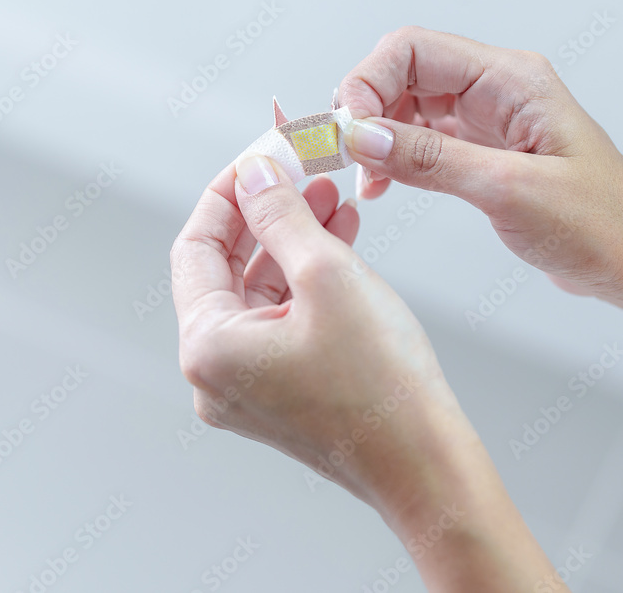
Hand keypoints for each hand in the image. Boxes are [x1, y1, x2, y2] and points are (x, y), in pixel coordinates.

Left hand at [170, 156, 462, 511]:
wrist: (427, 466)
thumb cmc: (382, 384)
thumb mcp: (327, 275)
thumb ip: (280, 215)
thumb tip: (254, 173)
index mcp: (208, 348)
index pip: (196, 247)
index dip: (227, 193)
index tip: (259, 156)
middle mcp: (215, 373)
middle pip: (227, 269)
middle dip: (265, 213)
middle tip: (298, 169)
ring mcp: (246, 388)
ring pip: (259, 292)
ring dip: (290, 241)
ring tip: (328, 196)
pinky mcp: (279, 393)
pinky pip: (280, 320)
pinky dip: (304, 280)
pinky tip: (337, 240)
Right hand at [338, 26, 622, 307]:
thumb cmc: (602, 224)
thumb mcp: (508, 189)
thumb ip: (430, 158)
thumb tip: (363, 136)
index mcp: (511, 80)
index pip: (414, 50)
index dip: (368, 83)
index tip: (347, 131)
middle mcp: (497, 91)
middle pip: (405, 73)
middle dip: (365, 109)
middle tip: (344, 154)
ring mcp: (490, 122)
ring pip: (409, 107)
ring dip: (376, 136)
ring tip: (364, 178)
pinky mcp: (485, 154)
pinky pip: (424, 140)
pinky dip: (395, 159)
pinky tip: (383, 186)